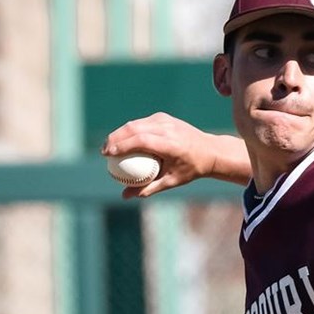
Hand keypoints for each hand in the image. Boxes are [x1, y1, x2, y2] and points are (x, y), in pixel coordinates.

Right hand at [101, 113, 244, 198]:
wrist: (209, 150)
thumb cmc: (191, 169)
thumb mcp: (171, 182)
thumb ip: (148, 188)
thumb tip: (125, 196)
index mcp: (170, 144)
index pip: (141, 140)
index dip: (122, 145)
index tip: (107, 155)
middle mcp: (167, 129)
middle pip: (134, 128)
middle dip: (115, 138)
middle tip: (103, 152)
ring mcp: (166, 120)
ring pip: (136, 123)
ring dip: (120, 133)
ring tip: (109, 146)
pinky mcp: (163, 117)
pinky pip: (142, 122)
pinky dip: (130, 130)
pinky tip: (122, 140)